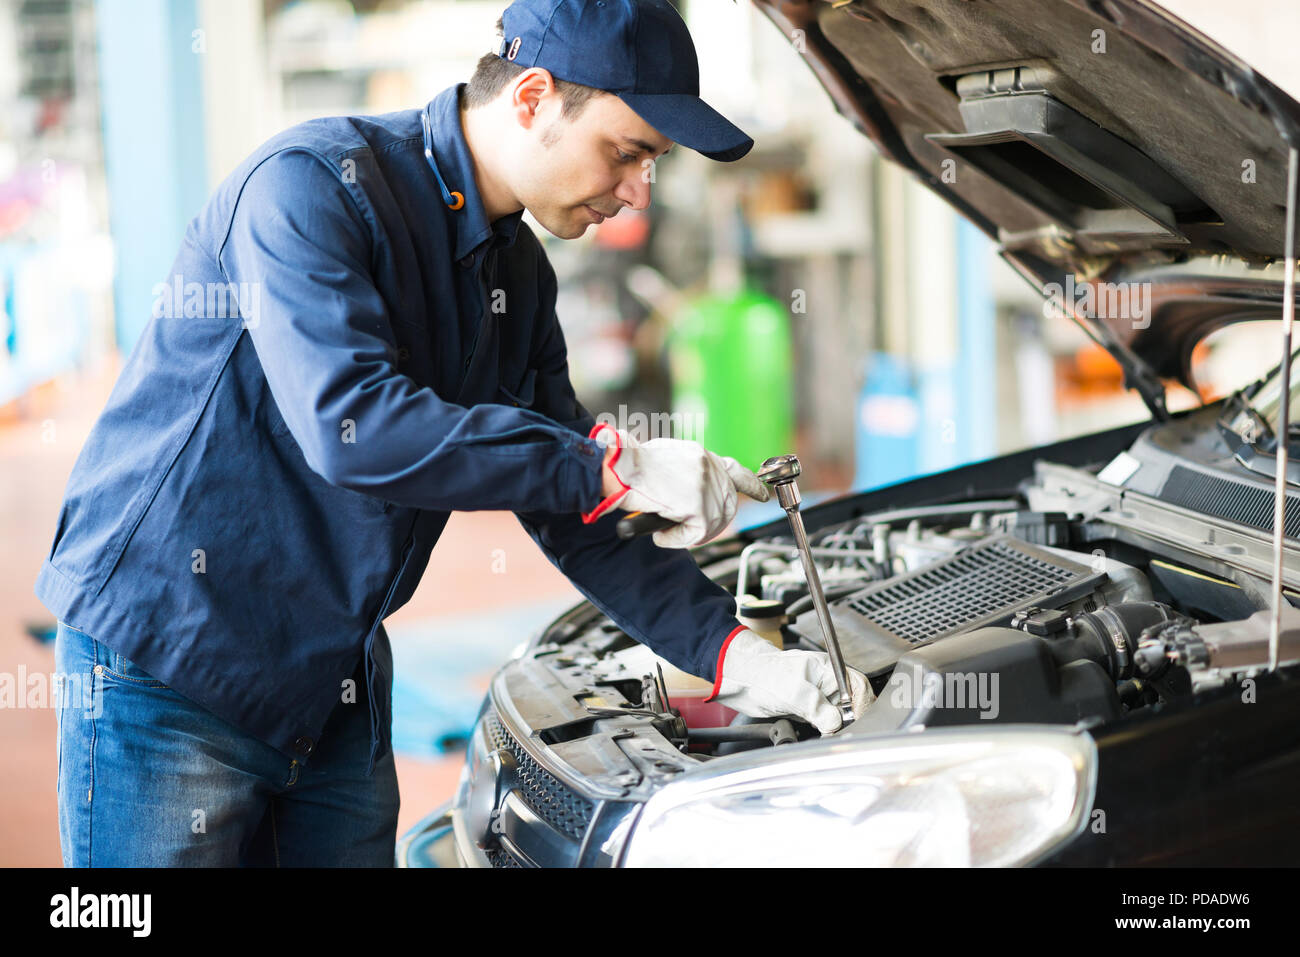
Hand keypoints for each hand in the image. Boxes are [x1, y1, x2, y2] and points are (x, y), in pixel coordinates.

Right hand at [592, 426, 769, 546]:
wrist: (618, 467)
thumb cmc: (629, 466)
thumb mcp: (665, 463)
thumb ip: (686, 476)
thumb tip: (690, 498)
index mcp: (702, 457)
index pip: (736, 472)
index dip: (751, 486)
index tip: (763, 495)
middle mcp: (710, 468)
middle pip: (726, 509)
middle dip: (708, 524)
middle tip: (682, 528)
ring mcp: (706, 486)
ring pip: (712, 526)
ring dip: (686, 533)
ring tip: (663, 526)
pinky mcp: (698, 505)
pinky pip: (696, 536)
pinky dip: (676, 539)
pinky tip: (661, 532)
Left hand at [710, 630, 872, 733]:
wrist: (741, 679)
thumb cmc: (762, 673)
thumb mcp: (791, 689)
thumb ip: (815, 706)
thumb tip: (834, 723)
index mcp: (829, 671)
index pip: (860, 688)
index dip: (862, 706)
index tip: (856, 723)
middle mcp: (828, 684)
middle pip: (853, 705)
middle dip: (850, 721)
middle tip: (839, 733)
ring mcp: (819, 698)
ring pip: (840, 718)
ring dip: (836, 729)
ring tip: (826, 735)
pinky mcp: (810, 711)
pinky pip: (825, 725)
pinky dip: (824, 733)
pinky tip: (817, 736)